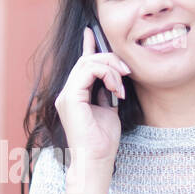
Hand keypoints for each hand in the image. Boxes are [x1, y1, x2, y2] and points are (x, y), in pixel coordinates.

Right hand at [54, 27, 131, 169]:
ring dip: (111, 69)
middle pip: (86, 60)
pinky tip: (117, 89)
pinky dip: (107, 75)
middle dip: (110, 60)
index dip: (87, 46)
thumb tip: (114, 77)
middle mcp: (67, 93)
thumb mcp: (109, 110)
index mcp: (74, 96)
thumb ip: (107, 92)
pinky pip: (88, 71)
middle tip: (127, 72)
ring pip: (87, 63)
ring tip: (122, 87)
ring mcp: (66, 95)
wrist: (97, 161)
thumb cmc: (103, 142)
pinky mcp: (70, 98)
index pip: (81, 64)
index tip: (92, 32)